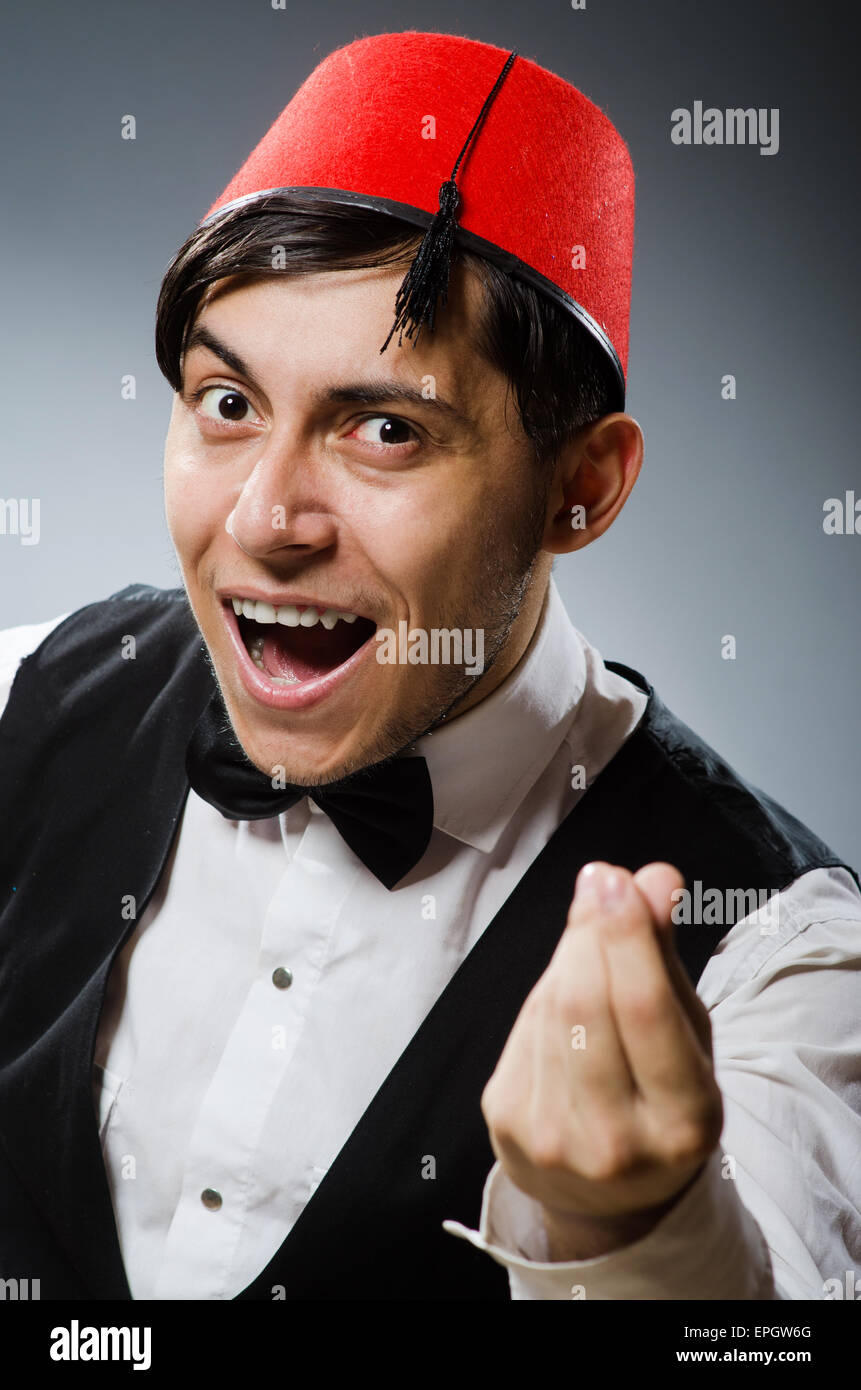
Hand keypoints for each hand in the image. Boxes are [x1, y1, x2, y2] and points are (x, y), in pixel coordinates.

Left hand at [480, 861, 722, 1260]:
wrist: (609, 1195)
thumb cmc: (660, 1096)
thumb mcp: (687, 1036)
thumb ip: (665, 957)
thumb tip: (654, 877)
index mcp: (682, 1123)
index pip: (644, 1010)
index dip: (625, 936)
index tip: (615, 879)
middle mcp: (617, 1141)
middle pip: (586, 1003)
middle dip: (591, 931)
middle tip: (601, 881)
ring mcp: (553, 1139)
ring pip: (549, 1009)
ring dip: (570, 958)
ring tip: (593, 944)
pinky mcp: (507, 1126)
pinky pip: (522, 1030)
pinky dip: (545, 996)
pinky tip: (566, 994)